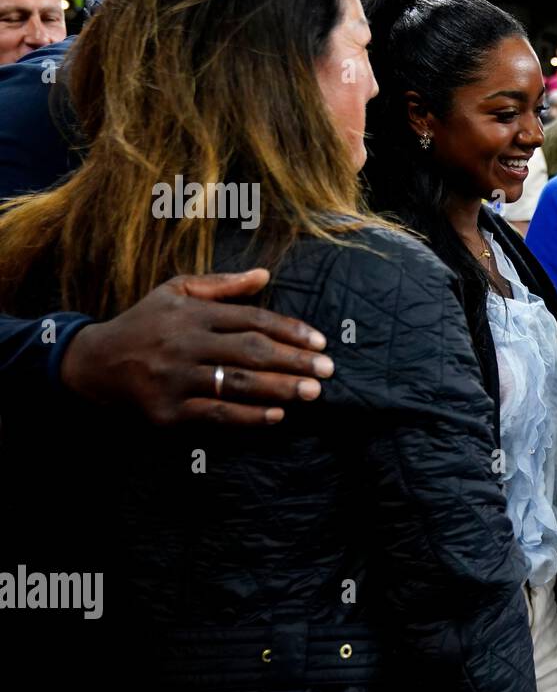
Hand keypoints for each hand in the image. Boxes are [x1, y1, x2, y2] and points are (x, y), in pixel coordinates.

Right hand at [60, 269, 333, 425]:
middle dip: (294, 361)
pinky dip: (249, 416)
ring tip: (313, 392)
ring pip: (237, 383)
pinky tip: (277, 415)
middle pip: (250, 351)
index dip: (289, 330)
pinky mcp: (167, 411)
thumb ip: (222, 285)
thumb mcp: (176, 292)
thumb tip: (265, 275)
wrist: (94, 363)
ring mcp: (175, 379)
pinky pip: (216, 414)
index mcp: (192, 313)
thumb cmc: (146, 323)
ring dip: (280, 388)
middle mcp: (185, 344)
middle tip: (328, 370)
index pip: (251, 319)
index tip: (320, 342)